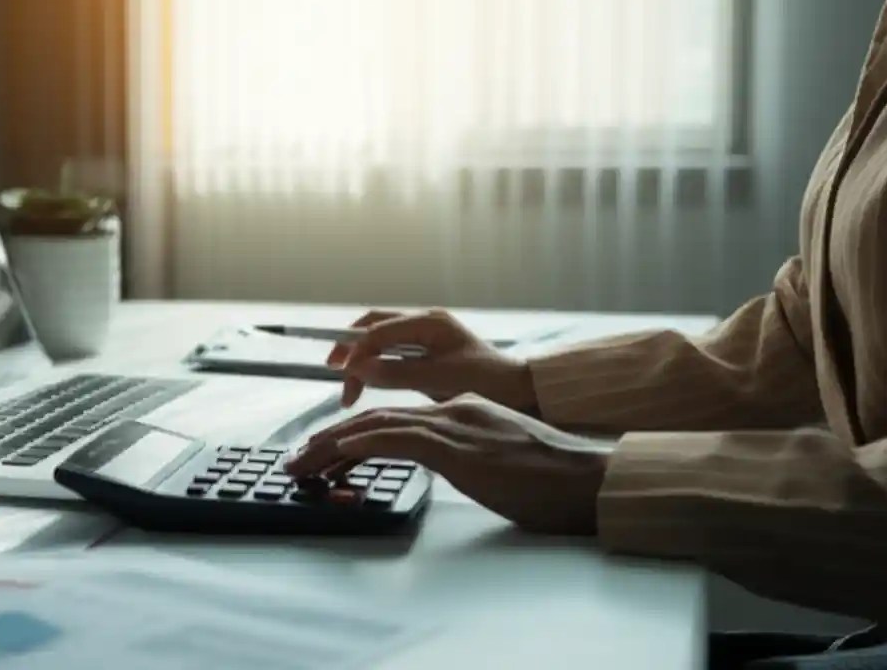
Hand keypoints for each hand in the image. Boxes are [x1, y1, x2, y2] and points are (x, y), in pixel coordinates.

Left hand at [285, 394, 608, 534]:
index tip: (327, 450)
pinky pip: (396, 441)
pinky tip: (337, 457)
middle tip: (299, 458)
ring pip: (376, 427)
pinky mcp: (456, 447)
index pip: (395, 417)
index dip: (355, 434)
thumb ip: (467, 455)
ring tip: (302, 464)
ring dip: (331, 446)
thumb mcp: (498, 460)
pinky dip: (360, 447)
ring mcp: (454, 425)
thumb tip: (448, 466)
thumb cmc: (551, 478)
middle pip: (377, 418)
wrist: (587, 478)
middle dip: (330, 438)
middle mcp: (453, 409)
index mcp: (463, 410)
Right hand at [328, 309, 537, 410]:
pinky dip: (377, 362)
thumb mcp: (439, 380)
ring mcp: (427, 334)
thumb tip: (357, 368)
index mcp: (430, 323)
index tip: (345, 380)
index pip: (378, 331)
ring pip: (381, 336)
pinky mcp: (429, 349)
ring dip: (362, 355)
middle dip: (350, 345)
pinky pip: (393, 349)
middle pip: (374, 324)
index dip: (355, 353)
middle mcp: (425, 322)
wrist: (520, 390)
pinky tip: (370, 379)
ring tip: (349, 382)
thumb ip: (396, 373)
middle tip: (333, 370)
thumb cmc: (487, 383)